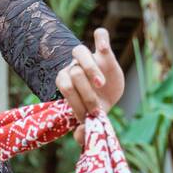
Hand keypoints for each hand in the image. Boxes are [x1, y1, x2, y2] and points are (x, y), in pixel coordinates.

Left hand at [55, 28, 124, 147]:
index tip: (88, 112)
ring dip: (90, 68)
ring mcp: (89, 58)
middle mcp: (75, 68)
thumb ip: (83, 130)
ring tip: (101, 84)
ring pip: (80, 52)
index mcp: (67, 83)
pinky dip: (101, 38)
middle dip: (84, 90)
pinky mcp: (105, 52)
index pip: (63, 84)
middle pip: (72, 70)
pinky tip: (104, 47)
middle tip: (97, 104)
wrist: (108, 95)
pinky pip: (100, 35)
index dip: (73, 98)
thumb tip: (79, 137)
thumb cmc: (94, 107)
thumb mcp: (90, 119)